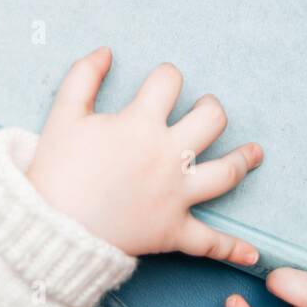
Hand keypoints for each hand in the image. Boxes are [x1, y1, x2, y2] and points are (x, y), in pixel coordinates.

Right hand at [27, 46, 263, 266]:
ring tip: (255, 154)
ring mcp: (176, 195)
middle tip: (206, 109)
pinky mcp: (173, 231)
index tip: (161, 82)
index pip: (169, 82)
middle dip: (212, 109)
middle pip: (212, 121)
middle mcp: (169, 156)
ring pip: (226, 173)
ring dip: (244, 161)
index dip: (166, 76)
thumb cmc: (57, 170)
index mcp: (142, 124)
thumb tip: (106, 51)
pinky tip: (253, 255)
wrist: (50, 228)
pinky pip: (209, 242)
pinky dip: (232, 249)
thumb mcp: (63, 115)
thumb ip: (84, 76)